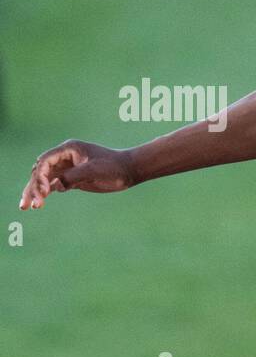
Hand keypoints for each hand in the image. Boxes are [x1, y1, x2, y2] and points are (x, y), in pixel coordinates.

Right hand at [19, 141, 136, 210]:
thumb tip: (56, 186)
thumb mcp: (94, 170)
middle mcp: (64, 157)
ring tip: (26, 207)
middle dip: (34, 187)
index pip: (46, 161)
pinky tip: (37, 205)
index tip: (43, 190)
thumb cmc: (114, 167)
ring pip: (44, 180)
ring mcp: (66, 168)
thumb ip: (74, 176)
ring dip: (35, 192)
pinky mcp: (71, 179)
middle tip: (30, 204)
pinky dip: (44, 194)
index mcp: (68, 149)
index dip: (40, 175)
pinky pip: (52, 186)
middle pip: (41, 171)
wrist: (128, 171)